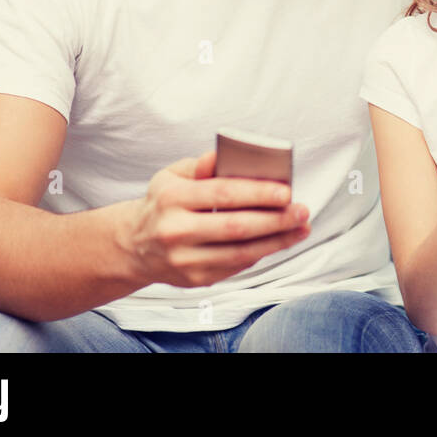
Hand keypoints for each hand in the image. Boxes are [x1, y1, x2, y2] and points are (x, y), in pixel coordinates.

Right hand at [119, 150, 310, 288]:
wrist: (134, 245)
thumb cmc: (164, 202)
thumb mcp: (173, 175)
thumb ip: (200, 165)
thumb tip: (222, 156)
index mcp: (172, 198)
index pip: (222, 194)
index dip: (257, 193)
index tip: (287, 191)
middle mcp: (176, 231)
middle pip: (235, 227)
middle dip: (275, 220)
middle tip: (302, 210)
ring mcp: (184, 260)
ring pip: (240, 252)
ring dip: (277, 241)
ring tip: (301, 228)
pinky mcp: (195, 279)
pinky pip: (235, 266)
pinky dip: (261, 253)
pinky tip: (279, 241)